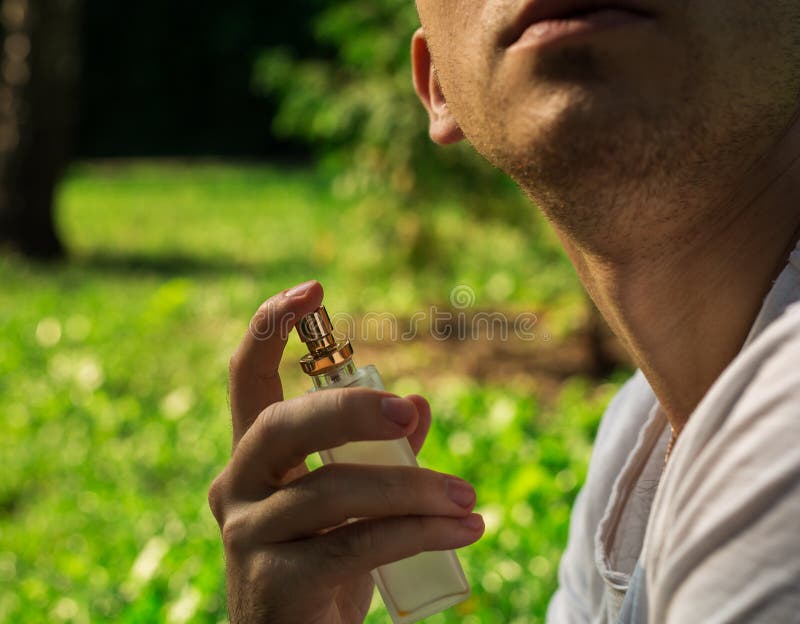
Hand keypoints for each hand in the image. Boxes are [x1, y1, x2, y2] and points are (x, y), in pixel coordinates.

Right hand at [208, 281, 483, 623]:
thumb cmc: (324, 569)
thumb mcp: (352, 506)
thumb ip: (383, 456)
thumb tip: (422, 404)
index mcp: (252, 459)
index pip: (245, 379)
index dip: (270, 327)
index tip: (315, 289)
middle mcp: (235, 488)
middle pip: (283, 426)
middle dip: (349, 409)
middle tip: (409, 415)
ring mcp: (247, 536)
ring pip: (333, 490)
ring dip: (412, 489)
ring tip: (468, 498)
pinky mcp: (274, 584)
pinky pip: (357, 543)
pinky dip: (418, 532)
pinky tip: (466, 530)